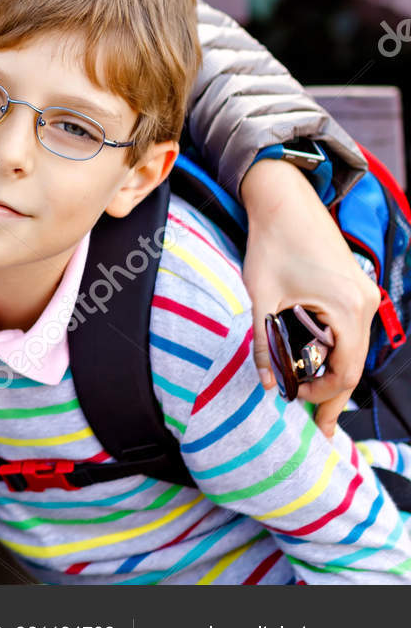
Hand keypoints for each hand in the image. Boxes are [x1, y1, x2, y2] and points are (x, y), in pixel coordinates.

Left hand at [241, 158, 378, 434]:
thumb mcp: (261, 299)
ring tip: (314, 398)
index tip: (300, 406)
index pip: (346, 370)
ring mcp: (365, 293)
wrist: (285, 201)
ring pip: (354, 347)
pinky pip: (351, 328)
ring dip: (336, 371)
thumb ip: (265, 344)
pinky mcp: (356, 286)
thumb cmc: (271, 245)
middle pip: (355, 362)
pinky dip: (337, 349)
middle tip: (319, 427)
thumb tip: (270, 384)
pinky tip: (319, 364)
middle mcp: (365, 303)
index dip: (325, 395)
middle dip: (334, 393)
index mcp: (346, 308)